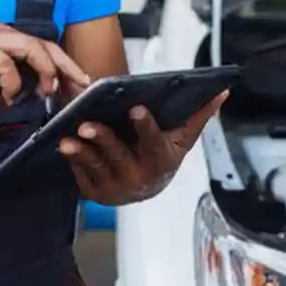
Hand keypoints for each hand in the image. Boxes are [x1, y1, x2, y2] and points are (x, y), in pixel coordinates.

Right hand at [0, 23, 89, 136]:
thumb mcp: (12, 89)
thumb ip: (34, 80)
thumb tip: (65, 84)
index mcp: (7, 39)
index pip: (45, 46)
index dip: (67, 64)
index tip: (83, 83)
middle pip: (43, 44)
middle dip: (65, 67)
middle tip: (78, 87)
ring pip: (30, 47)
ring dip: (44, 72)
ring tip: (45, 92)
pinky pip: (7, 66)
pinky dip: (13, 85)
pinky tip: (6, 98)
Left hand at [58, 90, 228, 205]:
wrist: (147, 187)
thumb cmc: (163, 154)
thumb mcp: (182, 138)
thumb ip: (199, 115)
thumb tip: (222, 92)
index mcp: (160, 160)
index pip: (153, 142)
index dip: (145, 127)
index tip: (136, 109)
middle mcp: (139, 178)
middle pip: (119, 157)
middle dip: (104, 140)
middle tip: (87, 124)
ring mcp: (116, 188)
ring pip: (97, 167)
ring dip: (82, 153)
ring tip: (67, 139)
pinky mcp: (96, 193)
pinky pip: (81, 176)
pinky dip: (72, 161)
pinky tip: (63, 146)